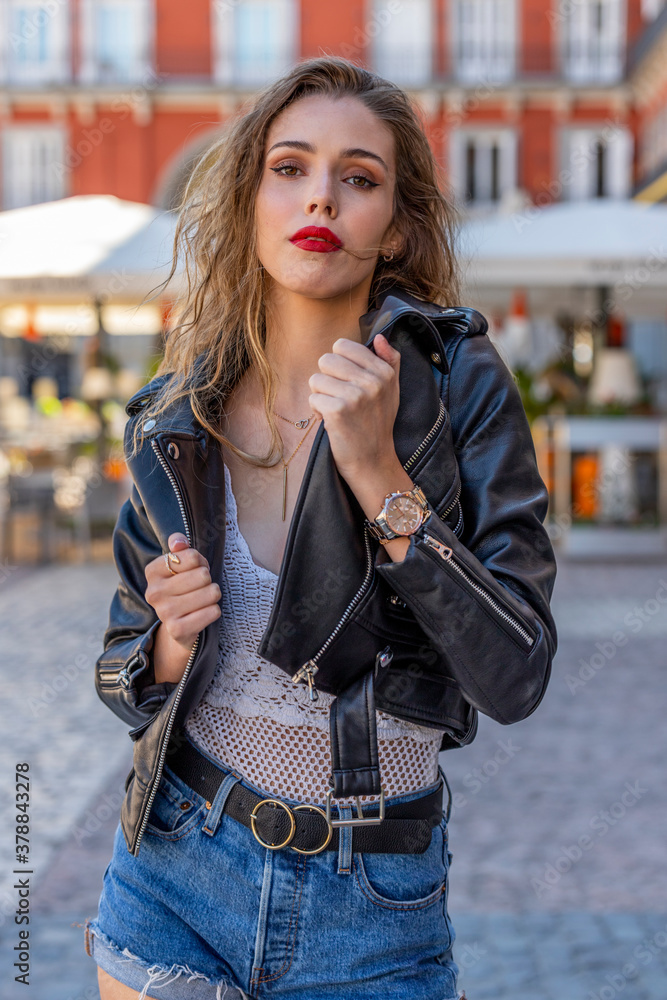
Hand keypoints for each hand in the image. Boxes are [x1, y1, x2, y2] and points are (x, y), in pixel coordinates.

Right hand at [144, 533, 221, 680]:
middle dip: (208, 579)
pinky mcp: (177, 629)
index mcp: (152, 571)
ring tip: (202, 599)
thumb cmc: (184, 586)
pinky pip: (213, 611)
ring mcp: (164, 612)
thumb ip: (180, 546)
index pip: (191, 556)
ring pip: (211, 593)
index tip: (193, 570)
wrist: (179, 624)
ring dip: (213, 595)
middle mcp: (153, 592)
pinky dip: (214, 611)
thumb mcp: (182, 563)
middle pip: (203, 575)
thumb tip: (178, 542)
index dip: (200, 562)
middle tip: (200, 586)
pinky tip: (203, 612)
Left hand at [308, 333, 401, 481]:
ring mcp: (355, 396)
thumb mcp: (392, 390)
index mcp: (384, 371)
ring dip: (320, 396)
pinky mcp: (338, 411)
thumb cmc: (378, 423)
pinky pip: (312, 397)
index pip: (343, 346)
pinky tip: (329, 421)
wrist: (372, 461)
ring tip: (335, 410)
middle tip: (338, 397)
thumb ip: (390, 361)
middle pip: (326, 360)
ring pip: (316, 379)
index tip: (347, 382)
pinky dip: (316, 411)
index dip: (338, 364)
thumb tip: (379, 337)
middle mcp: (372, 381)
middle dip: (327, 379)